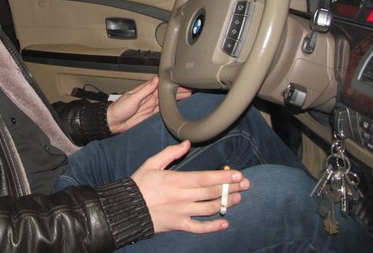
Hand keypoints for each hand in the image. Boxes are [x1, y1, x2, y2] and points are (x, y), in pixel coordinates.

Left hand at [106, 76, 192, 133]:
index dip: (172, 82)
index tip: (182, 80)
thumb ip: (145, 89)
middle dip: (179, 90)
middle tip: (191, 87)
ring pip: (168, 101)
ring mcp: (152, 106)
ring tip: (190, 94)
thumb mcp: (132, 97)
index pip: (162, 84)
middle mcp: (150, 97)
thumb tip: (156, 79)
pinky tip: (180, 107)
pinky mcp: (151, 116)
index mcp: (145, 90)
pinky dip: (172, 109)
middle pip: (168, 92)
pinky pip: (164, 111)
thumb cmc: (118, 108)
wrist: (113, 122)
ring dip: (178, 98)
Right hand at [131, 140, 249, 233]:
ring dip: (227, 203)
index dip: (224, 177)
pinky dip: (214, 226)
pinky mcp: (179, 225)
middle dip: (231, 188)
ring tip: (238, 198)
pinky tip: (225, 222)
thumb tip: (186, 144)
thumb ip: (170, 153)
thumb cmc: (139, 184)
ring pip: (210, 209)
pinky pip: (200, 228)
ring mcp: (181, 212)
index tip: (239, 175)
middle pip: (212, 193)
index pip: (205, 178)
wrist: (126, 209)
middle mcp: (181, 197)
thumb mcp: (151, 163)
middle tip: (246, 185)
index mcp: (176, 180)